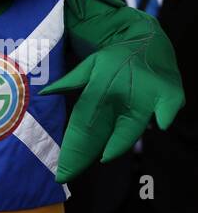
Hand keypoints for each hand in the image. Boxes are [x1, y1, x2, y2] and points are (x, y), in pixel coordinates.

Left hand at [41, 46, 184, 181]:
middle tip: (69, 174)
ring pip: (130, 128)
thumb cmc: (115, 59)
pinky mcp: (168, 93)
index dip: (71, 151)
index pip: (80, 126)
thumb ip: (70, 81)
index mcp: (97, 89)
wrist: (148, 38)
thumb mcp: (90, 65)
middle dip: (84, 156)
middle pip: (100, 131)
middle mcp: (119, 94)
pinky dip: (164, 115)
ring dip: (117, 144)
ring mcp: (144, 95)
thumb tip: (44, 92)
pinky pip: (166, 108)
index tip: (61, 173)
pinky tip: (159, 124)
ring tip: (105, 157)